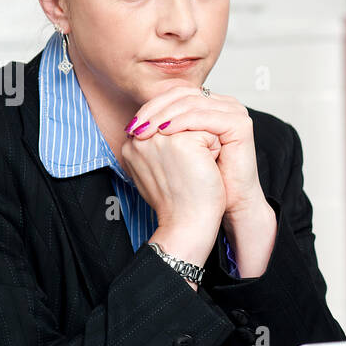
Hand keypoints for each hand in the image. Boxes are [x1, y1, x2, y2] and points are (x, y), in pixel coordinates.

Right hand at [118, 127, 224, 269]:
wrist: (188, 223)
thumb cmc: (177, 201)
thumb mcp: (158, 169)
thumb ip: (156, 146)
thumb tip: (167, 124)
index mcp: (131, 145)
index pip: (164, 124)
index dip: (180, 145)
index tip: (179, 172)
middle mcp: (141, 138)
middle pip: (180, 121)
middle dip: (191, 142)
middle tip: (188, 173)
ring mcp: (160, 138)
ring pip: (195, 124)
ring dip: (202, 146)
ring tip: (194, 171)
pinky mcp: (182, 141)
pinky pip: (210, 133)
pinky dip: (213, 151)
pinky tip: (204, 170)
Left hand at [127, 83, 266, 219]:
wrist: (224, 204)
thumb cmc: (200, 183)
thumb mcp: (175, 150)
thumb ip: (160, 131)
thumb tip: (132, 123)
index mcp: (211, 105)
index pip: (177, 94)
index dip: (152, 106)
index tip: (131, 124)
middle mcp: (225, 104)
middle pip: (184, 95)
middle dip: (156, 110)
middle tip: (136, 126)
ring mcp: (235, 112)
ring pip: (192, 103)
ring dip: (165, 115)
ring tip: (146, 130)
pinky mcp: (240, 123)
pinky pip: (205, 116)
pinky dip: (182, 122)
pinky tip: (165, 132)